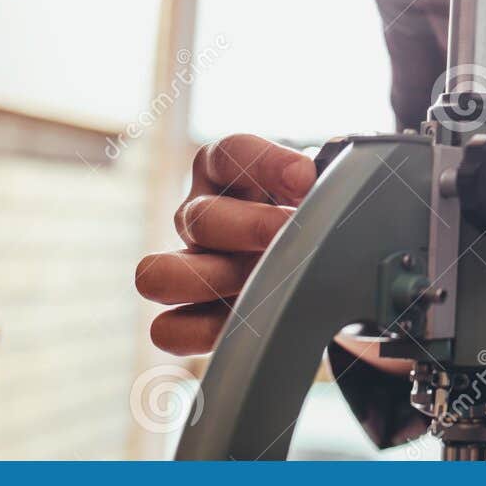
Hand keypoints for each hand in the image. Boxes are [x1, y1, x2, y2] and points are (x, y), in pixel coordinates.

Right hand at [136, 135, 316, 355]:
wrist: (316, 252)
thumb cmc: (315, 212)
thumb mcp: (324, 185)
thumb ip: (327, 178)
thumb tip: (323, 190)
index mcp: (228, 170)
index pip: (230, 153)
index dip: (265, 163)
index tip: (304, 177)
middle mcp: (200, 214)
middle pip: (197, 219)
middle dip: (251, 230)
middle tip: (294, 237)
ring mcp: (190, 264)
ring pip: (158, 274)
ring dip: (216, 282)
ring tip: (266, 283)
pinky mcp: (190, 315)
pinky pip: (167, 330)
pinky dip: (205, 332)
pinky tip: (251, 320)